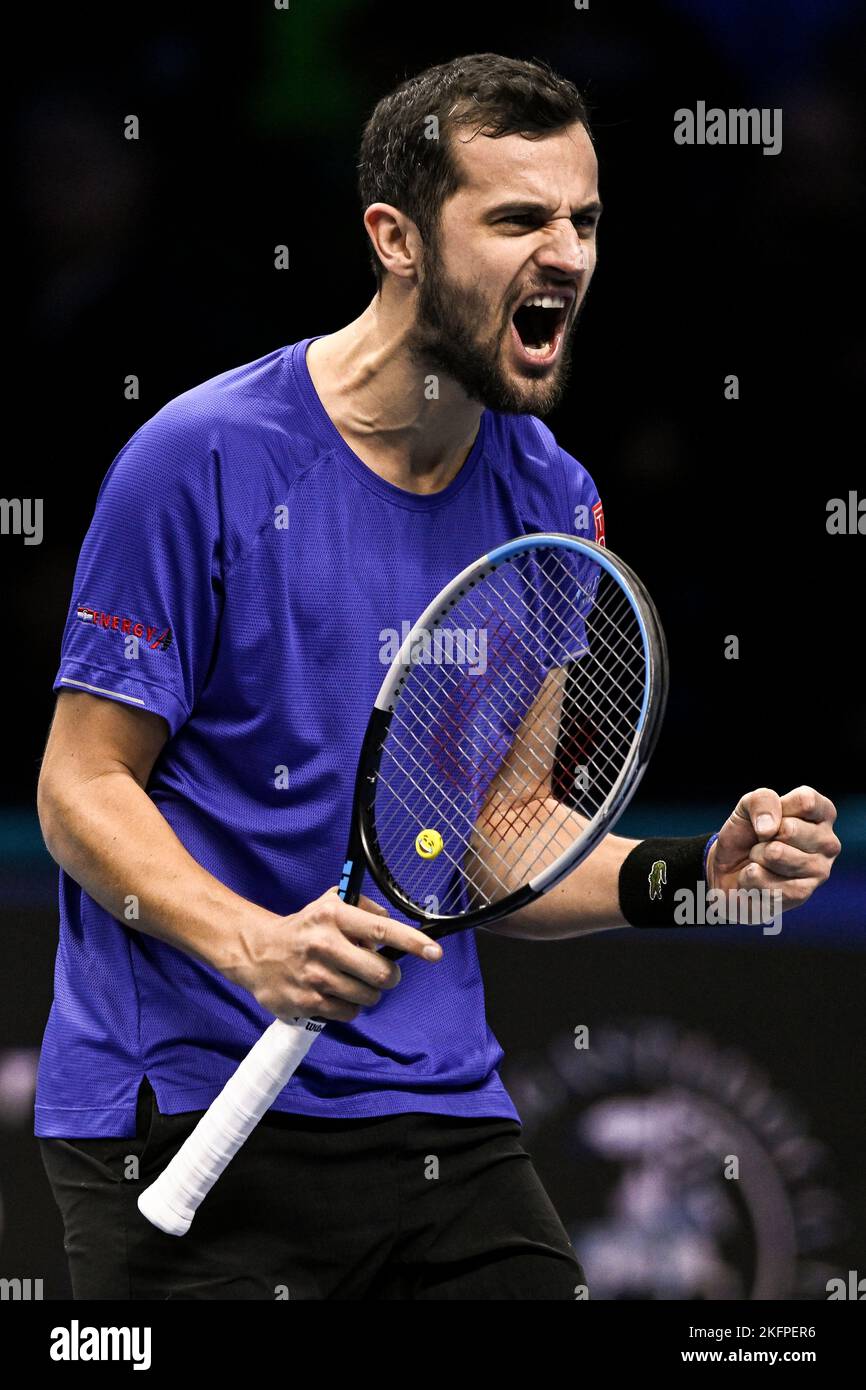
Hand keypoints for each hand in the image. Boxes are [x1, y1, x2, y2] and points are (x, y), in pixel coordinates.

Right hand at [230, 888, 441, 1022]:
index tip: (435, 952)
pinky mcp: (307, 1002)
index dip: (411, 942)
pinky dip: (350, 1007)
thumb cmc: (304, 927)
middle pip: (381, 973)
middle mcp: (324, 945)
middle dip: (390, 976)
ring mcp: (314, 977)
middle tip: (383, 973)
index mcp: (332, 916)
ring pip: (368, 997)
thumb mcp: (329, 903)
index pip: (380, 930)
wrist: (256, 952)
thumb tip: (391, 925)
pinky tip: (336, 993)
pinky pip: (349, 1013)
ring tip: (352, 980)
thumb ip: (364, 907)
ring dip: (368, 992)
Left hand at [707, 785, 840, 922]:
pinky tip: (755, 878)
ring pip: (776, 854)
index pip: (806, 801)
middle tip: (762, 843)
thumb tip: (770, 828)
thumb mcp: (748, 806)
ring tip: (758, 860)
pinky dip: (750, 878)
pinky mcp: (802, 894)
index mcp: (823, 815)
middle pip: (790, 829)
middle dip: (763, 835)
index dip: (778, 808)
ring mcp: (819, 871)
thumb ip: (762, 801)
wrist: (728, 869)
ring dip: (755, 856)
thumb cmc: (746, 834)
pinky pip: (768, 881)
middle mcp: (828, 843)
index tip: (769, 818)